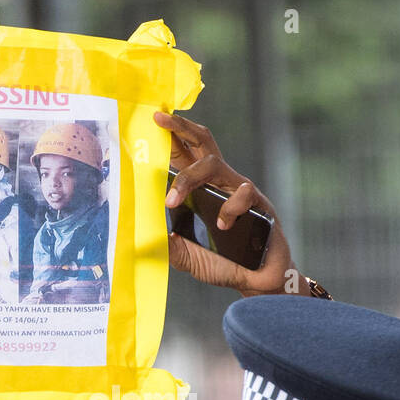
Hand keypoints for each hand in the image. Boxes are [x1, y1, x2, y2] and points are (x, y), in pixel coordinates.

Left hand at [155, 111, 296, 296]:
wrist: (257, 280)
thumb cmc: (224, 264)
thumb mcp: (186, 256)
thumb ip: (167, 246)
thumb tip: (140, 241)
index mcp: (202, 190)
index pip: (184, 156)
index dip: (170, 137)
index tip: (151, 121)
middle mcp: (219, 183)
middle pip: (202, 142)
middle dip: (181, 127)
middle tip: (161, 119)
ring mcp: (239, 190)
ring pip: (214, 164)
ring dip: (189, 179)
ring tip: (173, 202)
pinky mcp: (258, 202)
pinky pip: (242, 193)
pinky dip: (229, 208)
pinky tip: (223, 226)